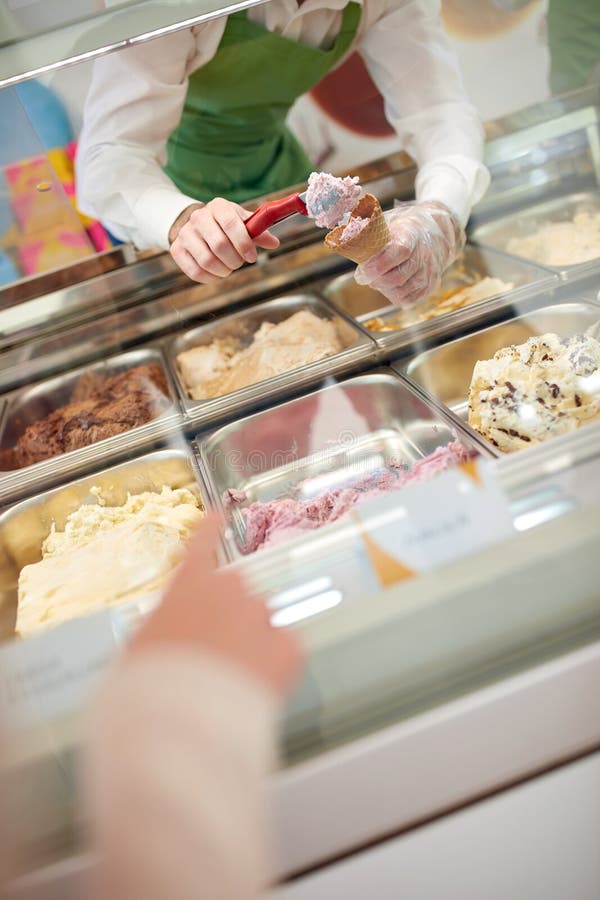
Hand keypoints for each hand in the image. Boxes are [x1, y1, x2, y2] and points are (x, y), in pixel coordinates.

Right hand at [129, 516, 301, 697]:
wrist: (183, 719)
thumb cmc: (151, 685)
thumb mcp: (141, 646)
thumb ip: (164, 626)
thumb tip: (171, 633)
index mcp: (189, 584)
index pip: (204, 543)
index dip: (213, 526)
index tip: (222, 509)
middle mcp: (230, 589)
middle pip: (236, 591)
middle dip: (228, 615)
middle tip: (212, 652)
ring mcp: (263, 614)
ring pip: (261, 621)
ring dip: (250, 641)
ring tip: (228, 678)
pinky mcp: (289, 646)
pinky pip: (285, 648)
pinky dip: (273, 663)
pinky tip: (251, 684)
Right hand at [169, 198, 279, 283]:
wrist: (198, 227)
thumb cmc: (226, 226)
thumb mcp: (243, 223)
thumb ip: (258, 232)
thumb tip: (274, 243)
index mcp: (218, 207)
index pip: (232, 223)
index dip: (244, 244)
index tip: (252, 257)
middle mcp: (198, 217)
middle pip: (219, 245)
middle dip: (235, 260)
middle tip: (239, 263)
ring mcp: (185, 233)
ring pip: (207, 261)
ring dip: (223, 270)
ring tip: (228, 268)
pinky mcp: (177, 249)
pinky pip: (195, 272)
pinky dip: (210, 277)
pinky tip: (216, 272)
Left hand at [354, 201, 464, 307]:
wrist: (432, 233)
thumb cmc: (402, 229)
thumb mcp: (388, 222)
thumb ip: (369, 233)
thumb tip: (344, 240)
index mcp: (412, 234)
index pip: (400, 251)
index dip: (379, 264)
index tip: (363, 269)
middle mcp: (424, 254)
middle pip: (398, 277)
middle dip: (376, 280)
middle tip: (365, 277)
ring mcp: (429, 272)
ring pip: (402, 291)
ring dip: (383, 289)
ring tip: (376, 280)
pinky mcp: (430, 285)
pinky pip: (408, 299)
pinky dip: (394, 296)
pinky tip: (388, 287)